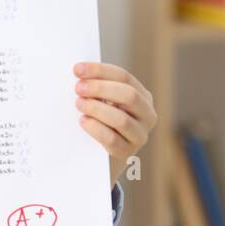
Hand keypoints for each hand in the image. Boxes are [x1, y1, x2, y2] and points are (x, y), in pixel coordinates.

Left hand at [73, 62, 157, 188]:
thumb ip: (97, 88)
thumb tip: (78, 71)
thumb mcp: (103, 101)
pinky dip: (95, 129)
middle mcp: (147, 115)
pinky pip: (112, 140)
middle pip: (128, 96)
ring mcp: (140, 135)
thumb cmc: (100, 120)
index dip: (100, 71)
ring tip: (79, 104)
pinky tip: (83, 121)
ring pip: (121, 119)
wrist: (101, 156)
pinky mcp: (127, 153)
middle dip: (100, 89)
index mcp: (142, 96)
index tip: (77, 69)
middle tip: (78, 88)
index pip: (124, 77)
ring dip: (96, 109)